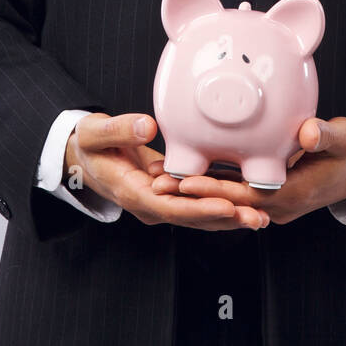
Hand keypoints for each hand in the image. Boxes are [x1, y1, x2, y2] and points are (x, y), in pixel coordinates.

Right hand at [64, 113, 269, 229]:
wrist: (84, 156)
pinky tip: (247, 203)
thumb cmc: (89, 144)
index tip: (226, 204)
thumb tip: (147, 126)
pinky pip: (197, 204)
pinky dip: (222, 205)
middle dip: (224, 219)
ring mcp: (160, 204)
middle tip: (257, 216)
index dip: (199, 208)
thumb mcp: (94, 133)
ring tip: (261, 215)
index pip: (170, 207)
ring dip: (229, 217)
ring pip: (198, 215)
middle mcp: (149, 205)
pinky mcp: (170, 196)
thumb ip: (118, 129)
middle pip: (191, 218)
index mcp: (131, 193)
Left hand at [148, 117, 345, 224]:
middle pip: (228, 201)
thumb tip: (308, 134)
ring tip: (162, 181)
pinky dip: (213, 184)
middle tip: (157, 184)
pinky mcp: (271, 193)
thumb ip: (325, 135)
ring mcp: (275, 201)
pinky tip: (189, 172)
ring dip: (197, 191)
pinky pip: (237, 192)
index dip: (214, 189)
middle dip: (193, 194)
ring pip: (228, 199)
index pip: (244, 196)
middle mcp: (280, 204)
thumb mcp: (345, 139)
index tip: (185, 181)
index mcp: (294, 195)